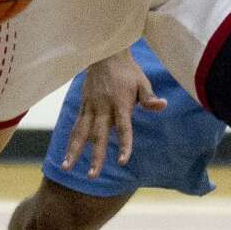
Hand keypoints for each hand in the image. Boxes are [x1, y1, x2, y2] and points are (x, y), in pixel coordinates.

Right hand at [61, 50, 166, 178]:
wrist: (105, 54)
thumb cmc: (128, 71)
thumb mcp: (142, 82)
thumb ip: (149, 98)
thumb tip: (163, 106)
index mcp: (120, 103)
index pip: (123, 128)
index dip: (123, 145)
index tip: (122, 161)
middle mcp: (103, 107)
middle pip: (98, 135)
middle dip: (95, 156)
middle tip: (92, 175)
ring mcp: (90, 107)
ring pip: (81, 132)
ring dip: (74, 151)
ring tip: (66, 168)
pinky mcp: (83, 105)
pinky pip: (76, 126)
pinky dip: (70, 140)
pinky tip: (67, 155)